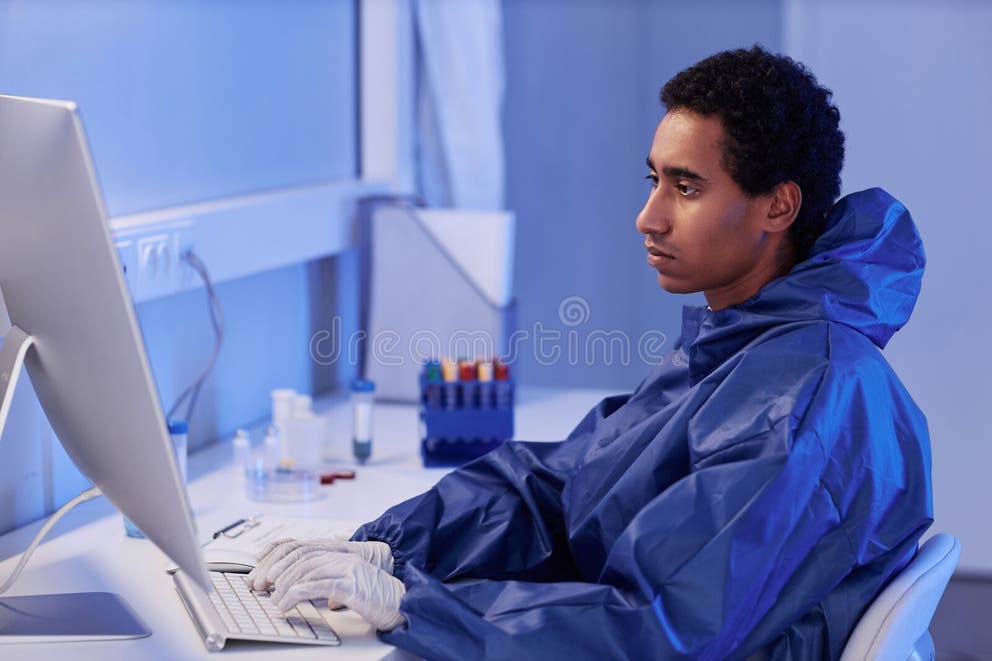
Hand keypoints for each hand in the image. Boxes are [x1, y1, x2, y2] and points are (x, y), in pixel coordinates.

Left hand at [249, 539, 393, 591]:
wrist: (404, 603)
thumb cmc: (379, 598)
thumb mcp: (351, 587)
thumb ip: (334, 585)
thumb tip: (319, 597)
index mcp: (341, 555)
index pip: (303, 548)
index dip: (280, 556)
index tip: (262, 569)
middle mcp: (342, 558)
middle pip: (300, 556)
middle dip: (275, 570)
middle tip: (258, 585)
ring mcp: (347, 569)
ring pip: (305, 570)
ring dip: (283, 585)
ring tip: (274, 600)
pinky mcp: (350, 585)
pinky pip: (315, 586)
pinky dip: (295, 595)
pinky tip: (286, 604)